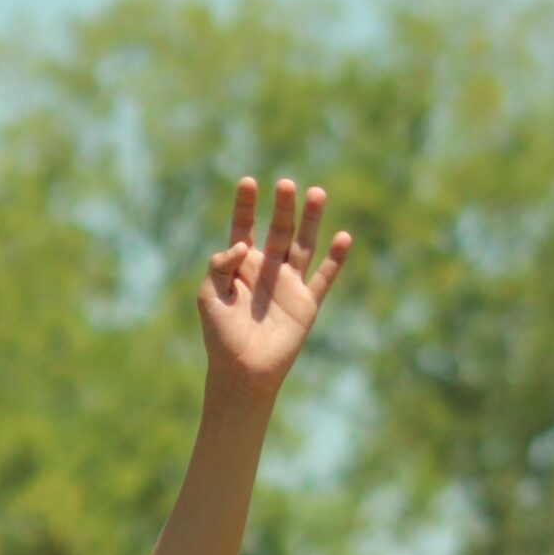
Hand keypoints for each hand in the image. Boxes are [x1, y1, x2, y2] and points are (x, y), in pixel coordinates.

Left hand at [195, 179, 350, 403]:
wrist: (242, 372)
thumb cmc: (220, 335)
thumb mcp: (209, 296)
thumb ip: (220, 266)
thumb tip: (242, 245)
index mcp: (241, 267)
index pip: (244, 228)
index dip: (246, 206)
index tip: (247, 182)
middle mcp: (268, 270)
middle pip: (279, 230)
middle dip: (283, 207)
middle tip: (285, 184)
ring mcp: (289, 285)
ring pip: (304, 245)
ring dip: (311, 220)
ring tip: (316, 193)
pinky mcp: (307, 303)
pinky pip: (324, 277)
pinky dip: (335, 259)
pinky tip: (344, 237)